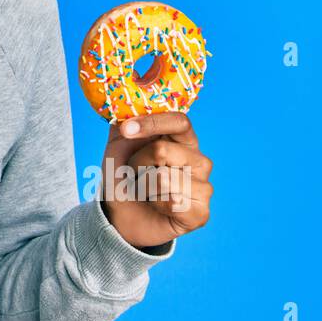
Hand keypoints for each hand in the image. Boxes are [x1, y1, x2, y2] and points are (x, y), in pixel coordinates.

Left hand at [99, 111, 211, 249]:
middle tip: (135, 174)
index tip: (126, 130)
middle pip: (163, 150)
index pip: (180, 121)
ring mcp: (203, 187)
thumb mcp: (118, 145)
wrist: (119, 216)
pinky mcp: (201, 212)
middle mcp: (199, 161)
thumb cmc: (123, 177)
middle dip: (136, 164)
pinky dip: (155, 205)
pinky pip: (173, 202)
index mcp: (184, 140)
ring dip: (143, 186)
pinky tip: (157, 207)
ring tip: (145, 191)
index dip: (152, 123)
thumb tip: (125, 103)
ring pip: (163, 178)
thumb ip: (124, 121)